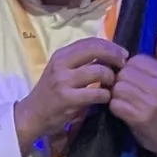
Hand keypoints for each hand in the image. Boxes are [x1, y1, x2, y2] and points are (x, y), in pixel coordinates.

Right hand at [13, 37, 126, 152]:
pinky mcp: (68, 99)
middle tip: (124, 65)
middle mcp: (61, 64)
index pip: (90, 42)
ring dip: (111, 78)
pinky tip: (105, 99)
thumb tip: (108, 54)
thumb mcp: (61, 71)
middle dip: (115, 56)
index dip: (110, 45)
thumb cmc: (50, 93)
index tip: (123, 53)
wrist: (32, 115)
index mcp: (61, 55)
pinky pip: (97, 93)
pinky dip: (106, 95)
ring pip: (99, 71)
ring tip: (112, 86)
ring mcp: (64, 82)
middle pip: (95, 50)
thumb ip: (80, 62)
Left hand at [109, 31, 156, 156]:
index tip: (134, 77)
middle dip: (121, 80)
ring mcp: (148, 104)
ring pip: (118, 88)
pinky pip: (115, 104)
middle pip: (124, 73)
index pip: (136, 60)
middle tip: (126, 89)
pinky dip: (115, 106)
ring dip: (116, 94)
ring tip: (124, 99)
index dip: (130, 67)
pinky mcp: (138, 118)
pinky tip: (123, 110)